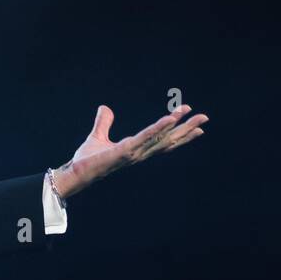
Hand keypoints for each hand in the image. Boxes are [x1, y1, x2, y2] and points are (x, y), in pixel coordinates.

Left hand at [53, 104, 207, 198]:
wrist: (76, 172)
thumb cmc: (87, 159)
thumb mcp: (98, 136)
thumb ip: (104, 122)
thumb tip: (105, 107)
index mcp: (137, 150)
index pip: (163, 140)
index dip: (179, 133)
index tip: (197, 127)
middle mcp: (140, 153)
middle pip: (169, 140)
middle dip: (187, 129)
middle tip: (205, 118)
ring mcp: (135, 153)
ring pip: (162, 137)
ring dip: (179, 126)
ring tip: (194, 115)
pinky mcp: (126, 151)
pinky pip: (145, 137)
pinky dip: (158, 128)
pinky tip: (170, 118)